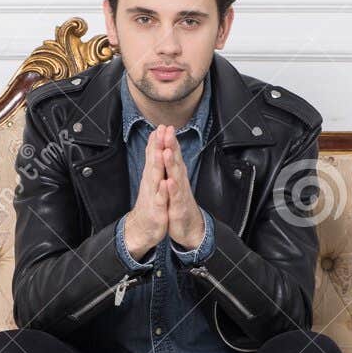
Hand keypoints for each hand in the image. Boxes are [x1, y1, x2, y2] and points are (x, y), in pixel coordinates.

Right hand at [122, 125, 169, 258]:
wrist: (143, 228)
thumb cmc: (151, 203)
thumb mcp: (152, 183)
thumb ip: (153, 165)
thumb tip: (155, 148)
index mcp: (152, 177)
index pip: (154, 156)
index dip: (157, 141)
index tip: (161, 126)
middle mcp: (151, 183)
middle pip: (155, 162)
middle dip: (158, 146)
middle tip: (161, 131)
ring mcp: (154, 196)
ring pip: (156, 178)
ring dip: (159, 164)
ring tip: (162, 151)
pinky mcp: (158, 209)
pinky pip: (161, 199)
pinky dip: (164, 191)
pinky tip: (166, 183)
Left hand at [159, 125, 205, 248]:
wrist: (188, 226)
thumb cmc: (178, 203)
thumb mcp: (173, 182)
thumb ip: (171, 167)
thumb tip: (168, 150)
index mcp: (176, 175)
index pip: (172, 155)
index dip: (168, 141)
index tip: (163, 126)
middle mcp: (179, 181)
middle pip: (175, 160)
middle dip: (171, 145)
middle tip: (167, 131)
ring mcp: (180, 193)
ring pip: (176, 176)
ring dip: (172, 164)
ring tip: (168, 152)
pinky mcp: (178, 207)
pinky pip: (175, 197)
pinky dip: (172, 189)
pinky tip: (169, 182)